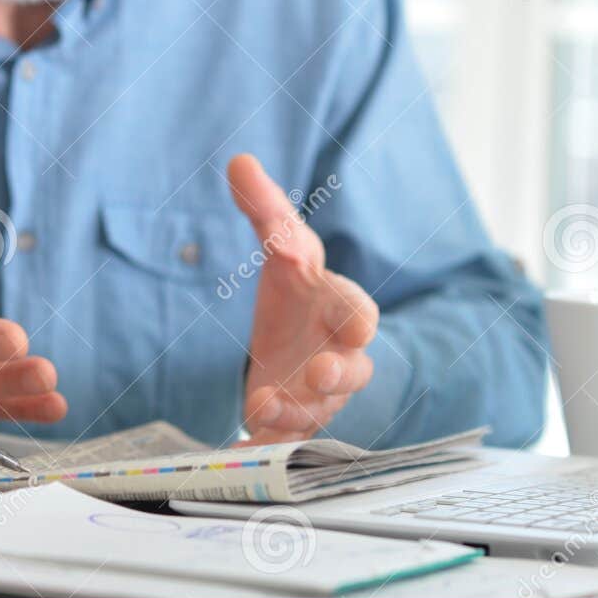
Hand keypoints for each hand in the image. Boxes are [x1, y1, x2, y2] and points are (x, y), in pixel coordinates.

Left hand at [228, 154, 377, 442]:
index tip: (359, 325)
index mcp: (337, 307)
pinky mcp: (291, 422)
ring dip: (298, 409)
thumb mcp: (283, 251)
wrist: (296, 348)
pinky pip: (285, 438)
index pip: (354, 309)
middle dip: (341, 371)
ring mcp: (317, 394)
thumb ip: (265, 209)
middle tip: (321, 370)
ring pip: (318, 411)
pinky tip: (243, 437)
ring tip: (268, 403)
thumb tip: (238, 160)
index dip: (356, 317)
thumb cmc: (298, 295)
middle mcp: (336, 355)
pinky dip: (268, 437)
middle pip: (352, 369)